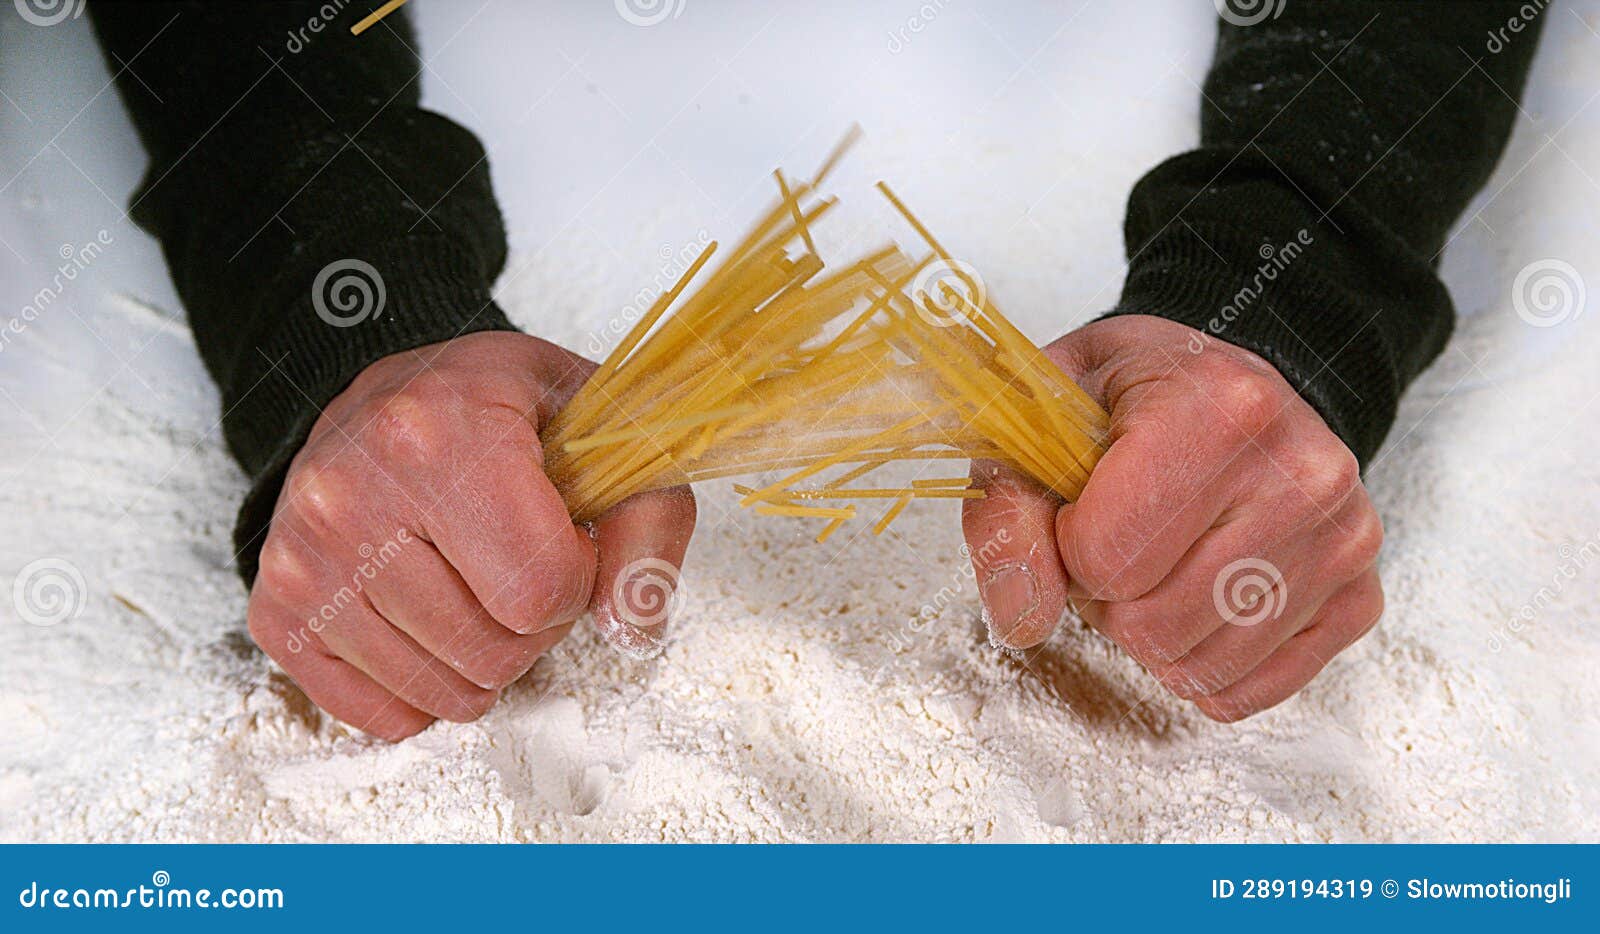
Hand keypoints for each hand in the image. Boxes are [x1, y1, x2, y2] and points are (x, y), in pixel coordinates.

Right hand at [247, 332, 695, 739]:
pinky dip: (424, 685)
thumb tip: (634, 627)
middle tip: (515, 561)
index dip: (578, 579)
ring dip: (482, 657)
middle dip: (532, 624)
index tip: (563, 536)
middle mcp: (349, 495)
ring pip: (442, 694)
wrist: (390, 398)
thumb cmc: (500, 413)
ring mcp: (300, 559)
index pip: (541, 589)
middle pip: (493, 653)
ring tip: (473, 582)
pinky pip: (383, 715)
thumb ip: (650, 522)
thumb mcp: (603, 425)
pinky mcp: (276, 612)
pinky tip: (427, 616)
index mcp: (437, 434)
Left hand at [963, 315, 1382, 720]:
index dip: (1068, 545)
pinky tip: (1198, 599)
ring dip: (1151, 633)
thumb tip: (1023, 618)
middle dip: (1108, 598)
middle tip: (1118, 541)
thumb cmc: (1129, 399)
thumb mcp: (1040, 418)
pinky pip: (1249, 691)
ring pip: (1198, 667)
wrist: (1228, 387)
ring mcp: (1342, 539)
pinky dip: (1202, 664)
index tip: (1082, 504)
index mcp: (1221, 407)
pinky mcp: (1358, 597)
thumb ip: (1008, 516)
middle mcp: (1301, 471)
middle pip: (1151, 624)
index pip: (1106, 555)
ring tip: (1159, 561)